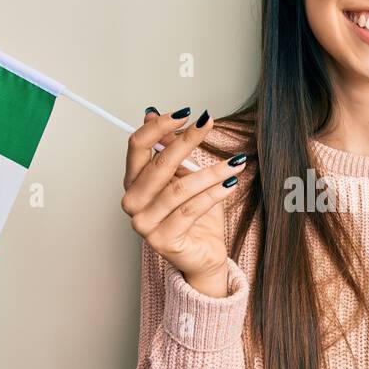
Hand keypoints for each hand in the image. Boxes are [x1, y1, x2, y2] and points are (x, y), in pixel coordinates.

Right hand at [121, 107, 247, 296]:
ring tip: (235, 162)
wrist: (201, 255)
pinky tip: (232, 182)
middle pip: (159, 164)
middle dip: (187, 140)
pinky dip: (215, 194)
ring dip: (211, 171)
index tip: (186, 113)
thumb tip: (153, 114)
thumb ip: (168, 149)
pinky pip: (191, 210)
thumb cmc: (192, 216)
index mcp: (133, 182)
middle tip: (209, 123)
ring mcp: (144, 223)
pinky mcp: (163, 240)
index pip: (137, 146)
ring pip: (180, 188)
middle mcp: (132, 202)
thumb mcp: (182, 176)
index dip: (160, 126)